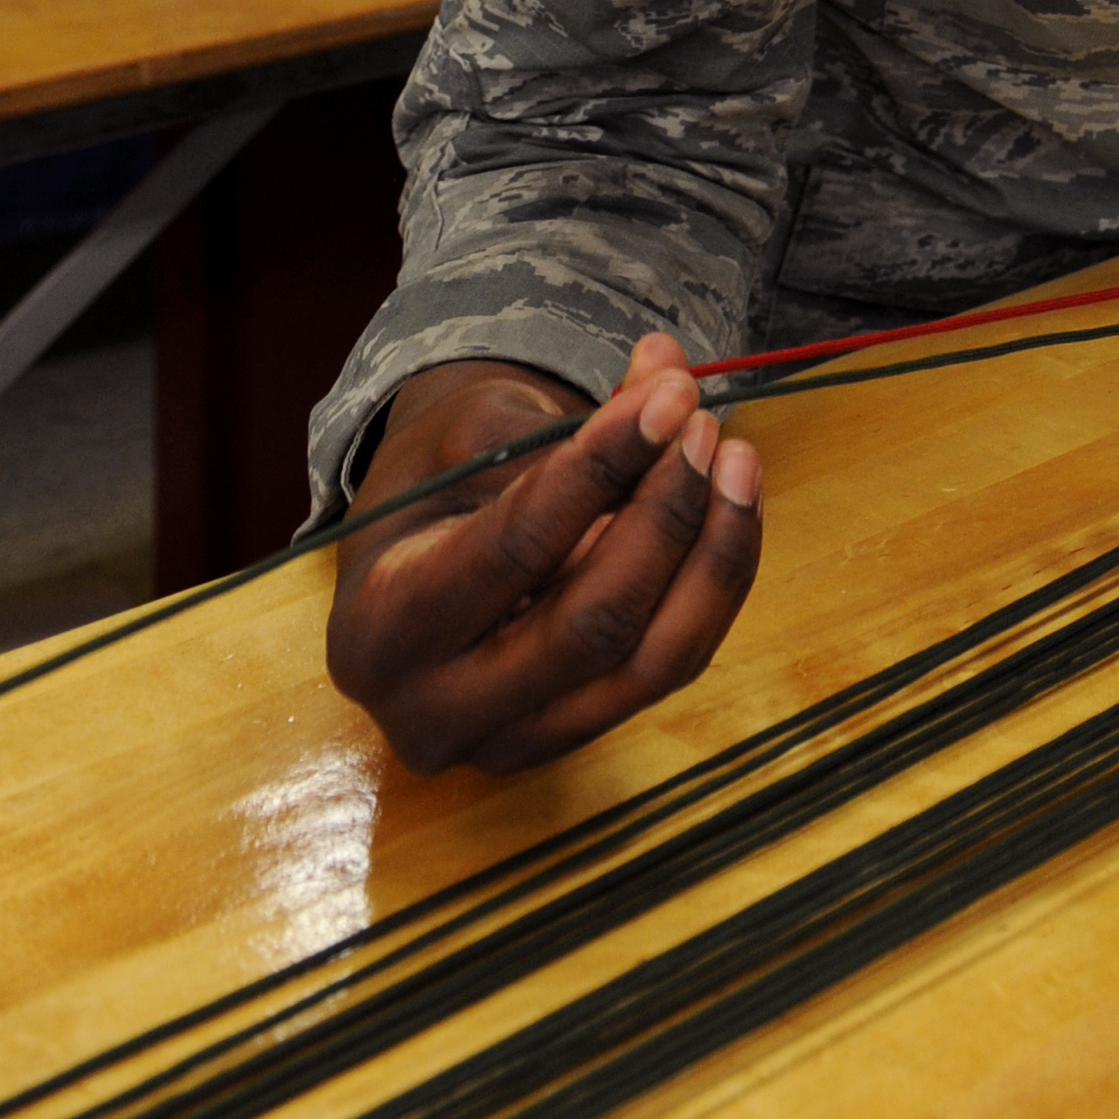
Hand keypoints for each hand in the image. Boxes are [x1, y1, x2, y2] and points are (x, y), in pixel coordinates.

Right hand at [325, 331, 764, 773]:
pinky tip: (733, 506)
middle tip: (704, 425)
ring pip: (650, 663)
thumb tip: (669, 376)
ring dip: (712, 555)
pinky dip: (714, 585)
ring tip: (736, 459)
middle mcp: (437, 711)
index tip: (672, 394)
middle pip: (592, 625)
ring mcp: (513, 742)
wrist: (410, 565)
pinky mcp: (575, 737)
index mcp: (382, 628)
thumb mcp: (472, 435)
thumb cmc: (430, 489)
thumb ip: (566, 418)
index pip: (515, 548)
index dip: (603, 466)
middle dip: (666, 515)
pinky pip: (669, 668)